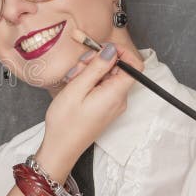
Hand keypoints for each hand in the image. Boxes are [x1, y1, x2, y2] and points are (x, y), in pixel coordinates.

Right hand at [35, 42, 143, 176]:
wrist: (61, 148)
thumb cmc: (65, 122)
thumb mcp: (77, 89)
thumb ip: (96, 67)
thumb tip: (111, 50)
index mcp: (116, 94)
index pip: (135, 65)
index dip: (121, 52)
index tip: (101, 48)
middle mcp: (119, 99)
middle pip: (118, 69)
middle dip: (99, 61)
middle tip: (79, 66)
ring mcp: (113, 104)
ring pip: (108, 77)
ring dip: (91, 71)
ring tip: (73, 79)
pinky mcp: (105, 107)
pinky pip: (102, 87)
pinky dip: (89, 81)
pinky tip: (75, 87)